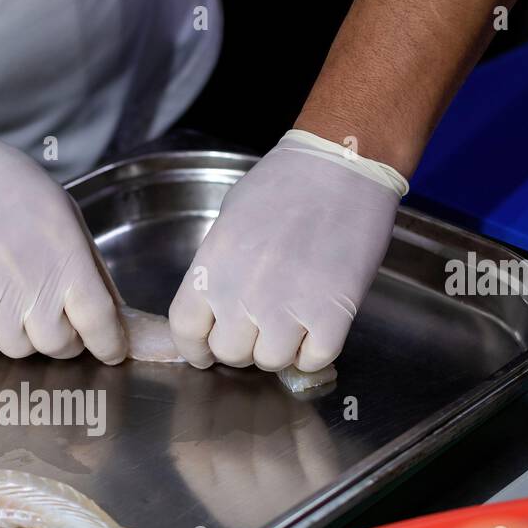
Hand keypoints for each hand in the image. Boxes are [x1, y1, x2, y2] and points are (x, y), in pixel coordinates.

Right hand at [0, 123, 125, 362]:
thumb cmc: (14, 190)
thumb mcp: (67, 216)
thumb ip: (93, 269)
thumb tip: (116, 315)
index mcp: (66, 260)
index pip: (99, 324)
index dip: (109, 345)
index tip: (110, 350)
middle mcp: (30, 286)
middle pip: (58, 346)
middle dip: (65, 338)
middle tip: (57, 316)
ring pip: (20, 350)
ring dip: (26, 335)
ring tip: (18, 301)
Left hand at [168, 130, 403, 372]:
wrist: (341, 166)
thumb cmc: (284, 184)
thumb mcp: (228, 221)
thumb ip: (217, 268)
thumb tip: (218, 300)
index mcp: (209, 270)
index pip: (186, 332)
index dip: (196, 348)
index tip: (205, 351)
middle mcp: (241, 296)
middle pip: (229, 354)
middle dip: (242, 346)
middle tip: (258, 328)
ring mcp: (286, 310)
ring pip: (269, 362)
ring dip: (279, 349)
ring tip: (291, 323)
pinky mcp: (331, 316)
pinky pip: (313, 361)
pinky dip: (314, 352)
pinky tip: (318, 327)